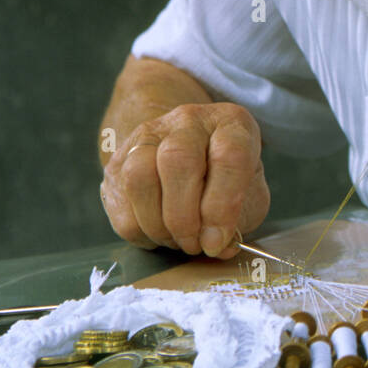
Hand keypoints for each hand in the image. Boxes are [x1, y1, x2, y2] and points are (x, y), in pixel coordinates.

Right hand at [100, 103, 269, 258]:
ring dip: (158, 225)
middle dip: (184, 217)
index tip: (217, 241)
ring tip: (177, 240)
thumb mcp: (248, 194)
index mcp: (230, 123)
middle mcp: (189, 120)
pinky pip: (121, 200)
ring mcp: (149, 135)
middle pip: (177, 159)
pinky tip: (158, 233)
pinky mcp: (119, 158)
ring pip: (140, 176)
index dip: (222, 206)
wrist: (187, 156)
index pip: (228, 155)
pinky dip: (139, 230)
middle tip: (194, 244)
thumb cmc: (225, 180)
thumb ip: (238, 219)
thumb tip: (219, 246)